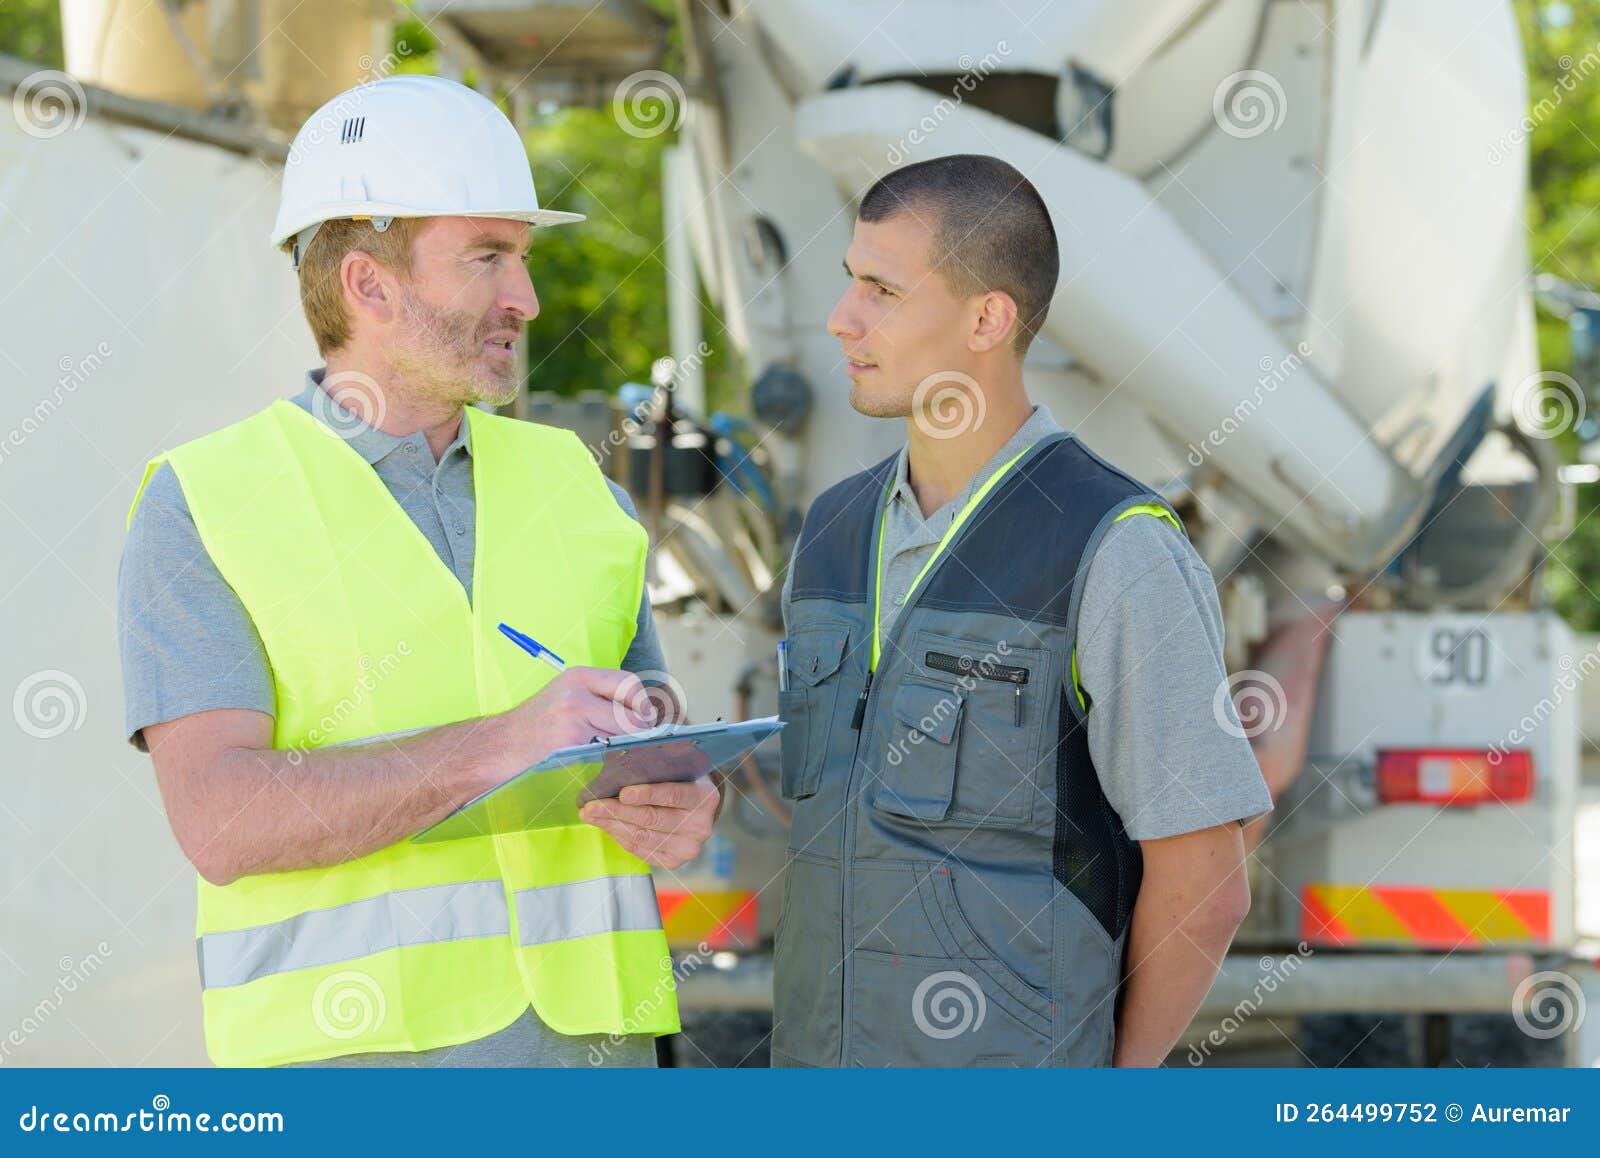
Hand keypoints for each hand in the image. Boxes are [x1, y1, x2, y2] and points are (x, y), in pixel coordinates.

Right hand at [491, 668, 654, 784]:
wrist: (499, 747)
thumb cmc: (537, 727)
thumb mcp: (566, 698)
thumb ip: (600, 699)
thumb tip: (646, 715)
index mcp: (578, 676)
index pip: (628, 681)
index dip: (642, 702)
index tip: (645, 718)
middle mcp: (577, 691)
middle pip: (632, 709)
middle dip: (641, 727)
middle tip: (638, 739)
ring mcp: (574, 715)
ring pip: (624, 732)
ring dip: (625, 744)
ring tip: (611, 749)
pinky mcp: (571, 739)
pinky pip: (607, 749)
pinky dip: (609, 756)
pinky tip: (597, 758)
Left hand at [579, 779, 719, 868]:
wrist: (697, 808)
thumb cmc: (680, 782)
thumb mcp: (676, 768)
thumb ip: (655, 765)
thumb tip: (618, 764)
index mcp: (704, 797)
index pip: (673, 795)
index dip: (647, 794)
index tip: (623, 793)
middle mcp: (700, 825)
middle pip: (652, 819)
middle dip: (617, 811)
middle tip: (592, 806)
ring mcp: (688, 847)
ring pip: (642, 837)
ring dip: (611, 825)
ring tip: (590, 815)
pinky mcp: (674, 861)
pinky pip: (639, 850)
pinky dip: (619, 836)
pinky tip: (606, 825)